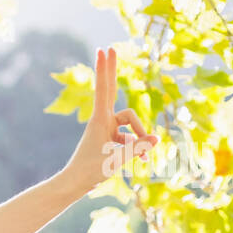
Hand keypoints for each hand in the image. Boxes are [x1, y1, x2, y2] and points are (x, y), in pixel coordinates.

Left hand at [63, 47, 158, 191]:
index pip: (105, 88)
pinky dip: (138, 149)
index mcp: (100, 120)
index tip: (104, 50)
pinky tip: (144, 163)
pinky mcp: (111, 141)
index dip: (106, 70)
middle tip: (109, 48)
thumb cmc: (91, 171)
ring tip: (146, 160)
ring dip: (141, 141)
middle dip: (111, 71)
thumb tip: (157, 138)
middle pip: (111, 90)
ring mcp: (108, 130)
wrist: (75, 184)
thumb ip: (138, 148)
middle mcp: (103, 121)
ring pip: (132, 126)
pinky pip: (131, 140)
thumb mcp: (117, 160)